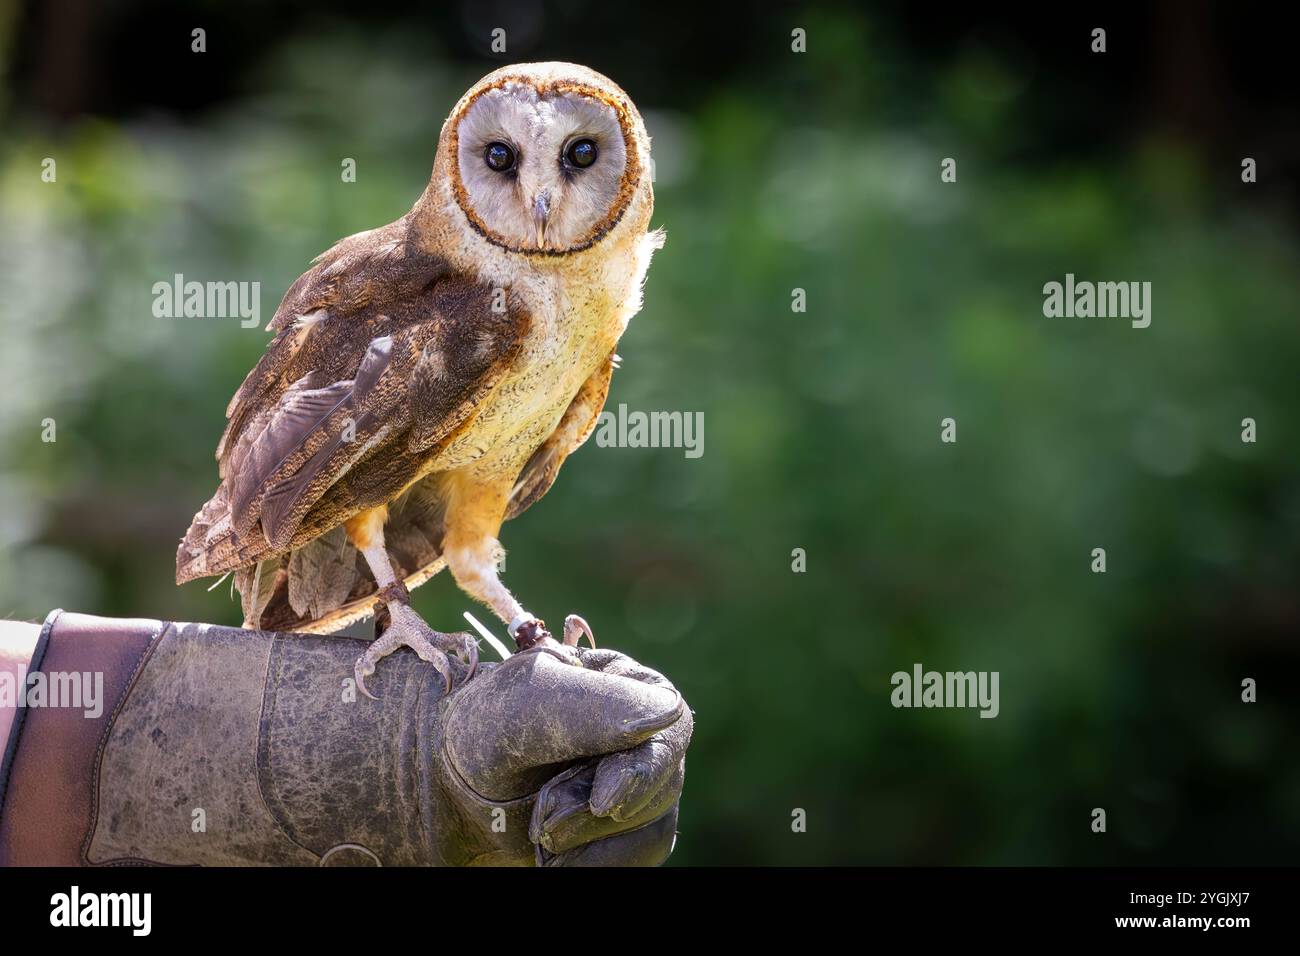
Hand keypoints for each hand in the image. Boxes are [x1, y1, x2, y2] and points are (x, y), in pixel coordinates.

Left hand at [437, 643, 692, 865]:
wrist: (440, 790)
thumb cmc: (480, 733)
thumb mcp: (524, 705)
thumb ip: (591, 704)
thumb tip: (669, 711)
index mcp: (622, 681)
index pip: (667, 719)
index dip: (644, 767)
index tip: (604, 800)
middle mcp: (638, 729)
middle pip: (662, 777)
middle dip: (598, 807)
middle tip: (543, 819)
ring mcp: (633, 780)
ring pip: (655, 820)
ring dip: (593, 835)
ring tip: (538, 834)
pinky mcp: (621, 826)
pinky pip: (640, 851)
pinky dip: (601, 861)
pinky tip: (556, 862)